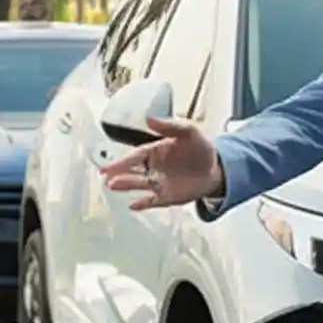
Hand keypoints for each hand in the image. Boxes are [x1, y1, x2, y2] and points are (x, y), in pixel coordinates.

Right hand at [98, 116, 223, 210]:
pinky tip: (134, 204)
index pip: (134, 156)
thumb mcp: (189, 131)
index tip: (107, 165)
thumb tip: (150, 118)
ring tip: (113, 185)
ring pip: (139, 185)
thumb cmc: (200, 148)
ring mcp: (159, 183)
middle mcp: (153, 168)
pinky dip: (144, 203)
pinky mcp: (167, 196)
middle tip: (105, 176)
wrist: (216, 168)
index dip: (120, 161)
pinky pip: (153, 201)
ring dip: (127, 185)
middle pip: (132, 171)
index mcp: (155, 151)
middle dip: (118, 174)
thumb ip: (169, 126)